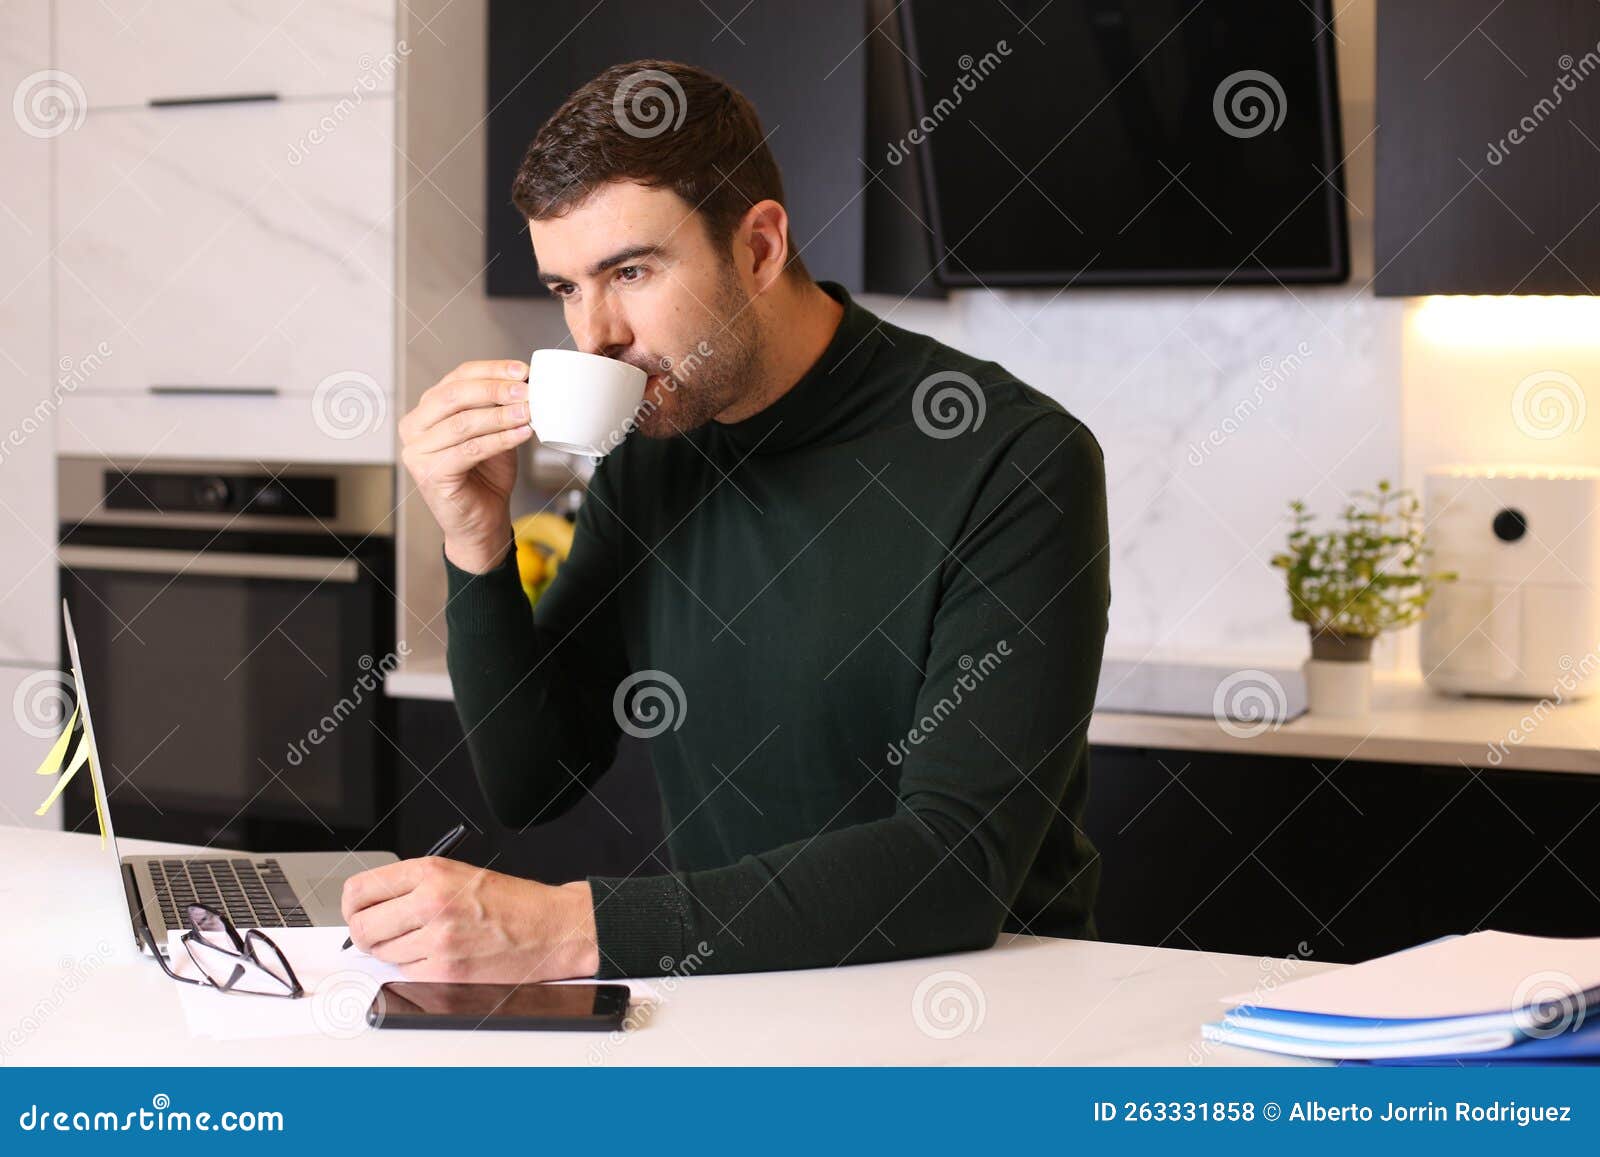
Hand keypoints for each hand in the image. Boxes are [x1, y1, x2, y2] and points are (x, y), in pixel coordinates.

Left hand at [340, 856, 599, 982]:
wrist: (552, 926)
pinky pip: (406, 974)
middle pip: (362, 928)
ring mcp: (438, 938)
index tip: (358, 913)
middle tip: (383, 935)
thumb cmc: (511, 901)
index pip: (359, 890)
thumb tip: (370, 908)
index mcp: (431, 871)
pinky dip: (416, 970)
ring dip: (395, 953)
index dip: (352, 907)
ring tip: (423, 943)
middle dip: (367, 936)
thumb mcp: (457, 874)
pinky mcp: (446, 970)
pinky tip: (440, 957)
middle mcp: (431, 901)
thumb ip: (412, 886)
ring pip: (383, 955)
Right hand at [399, 359, 533, 573]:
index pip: (457, 377)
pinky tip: (523, 433)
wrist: (482, 522)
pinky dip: (500, 439)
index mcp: (427, 409)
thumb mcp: (494, 432)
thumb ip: (499, 407)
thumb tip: (525, 381)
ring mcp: (418, 452)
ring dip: (501, 415)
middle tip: (526, 390)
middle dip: (495, 389)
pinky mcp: (430, 474)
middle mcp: (415, 427)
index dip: (491, 370)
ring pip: (463, 423)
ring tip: (529, 411)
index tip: (522, 370)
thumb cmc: (486, 477)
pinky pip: (470, 450)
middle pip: (454, 396)